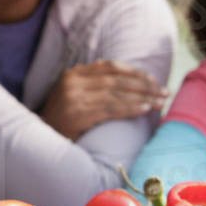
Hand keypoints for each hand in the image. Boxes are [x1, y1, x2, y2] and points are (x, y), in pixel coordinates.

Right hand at [39, 59, 167, 139]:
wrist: (41, 138)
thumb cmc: (61, 117)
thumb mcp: (70, 93)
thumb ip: (88, 80)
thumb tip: (110, 67)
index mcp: (72, 74)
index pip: (109, 67)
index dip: (133, 72)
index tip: (152, 79)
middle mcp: (73, 82)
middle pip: (116, 79)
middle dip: (143, 85)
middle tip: (163, 91)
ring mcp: (75, 97)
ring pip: (116, 94)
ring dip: (142, 98)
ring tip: (159, 102)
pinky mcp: (79, 114)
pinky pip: (111, 109)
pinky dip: (131, 108)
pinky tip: (145, 109)